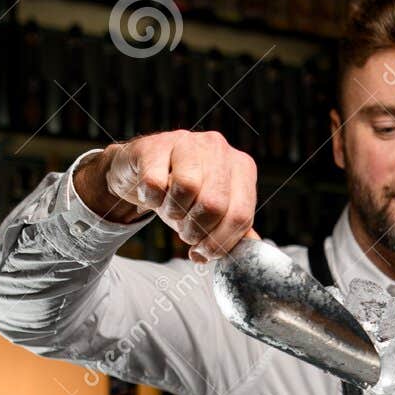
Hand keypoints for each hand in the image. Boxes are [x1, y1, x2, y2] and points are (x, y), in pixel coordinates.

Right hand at [75, 131, 258, 261]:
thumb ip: (234, 229)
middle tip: (185, 231)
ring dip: (173, 213)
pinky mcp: (156, 145)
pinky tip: (153, 197)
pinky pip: (155, 182)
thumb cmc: (182, 193)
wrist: (143, 170)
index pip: (240, 216)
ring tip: (170, 210)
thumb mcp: (214, 212)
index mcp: (242, 167)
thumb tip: (251, 251)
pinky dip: (151, 200)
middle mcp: (219, 149)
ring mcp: (188, 142)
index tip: (202, 252)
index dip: (219, 244)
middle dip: (195, 230)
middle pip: (214, 205)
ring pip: (187, 187)